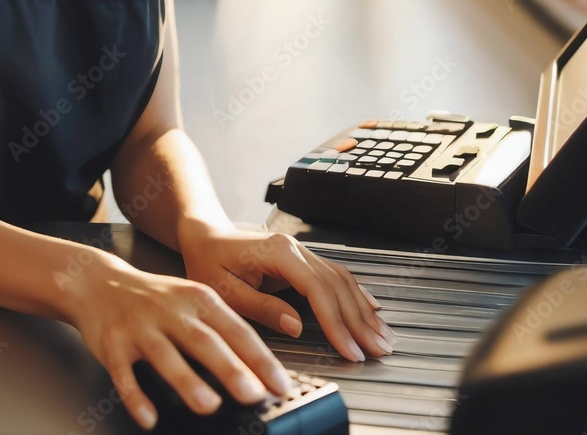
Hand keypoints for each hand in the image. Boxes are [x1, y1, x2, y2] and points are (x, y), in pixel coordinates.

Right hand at [62, 252, 296, 430]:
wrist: (99, 282)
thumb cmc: (155, 298)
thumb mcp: (190, 300)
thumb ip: (220, 330)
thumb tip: (258, 370)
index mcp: (196, 298)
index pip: (234, 328)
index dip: (258, 357)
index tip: (279, 383)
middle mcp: (169, 309)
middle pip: (203, 340)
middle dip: (229, 367)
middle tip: (253, 394)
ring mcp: (140, 326)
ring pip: (165, 355)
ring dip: (187, 380)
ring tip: (209, 405)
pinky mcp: (112, 344)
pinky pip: (124, 372)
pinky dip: (136, 395)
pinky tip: (149, 416)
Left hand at [177, 220, 395, 361]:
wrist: (204, 235)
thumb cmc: (209, 261)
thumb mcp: (226, 291)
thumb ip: (262, 308)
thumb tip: (297, 327)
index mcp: (278, 252)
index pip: (318, 290)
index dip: (337, 323)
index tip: (350, 350)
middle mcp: (295, 248)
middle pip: (336, 286)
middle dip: (359, 322)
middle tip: (378, 351)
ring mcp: (301, 251)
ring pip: (341, 280)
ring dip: (363, 310)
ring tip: (382, 337)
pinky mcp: (301, 258)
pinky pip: (334, 275)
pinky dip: (355, 294)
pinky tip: (371, 308)